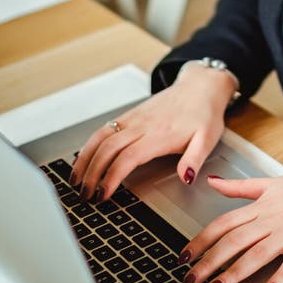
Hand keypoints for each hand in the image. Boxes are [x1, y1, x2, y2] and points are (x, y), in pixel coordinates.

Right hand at [69, 64, 236, 199]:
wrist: (200, 87)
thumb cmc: (203, 114)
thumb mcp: (208, 138)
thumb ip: (195, 159)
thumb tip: (186, 178)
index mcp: (159, 134)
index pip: (127, 157)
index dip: (111, 177)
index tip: (102, 195)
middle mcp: (141, 125)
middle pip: (107, 148)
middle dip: (92, 173)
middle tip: (84, 195)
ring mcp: (133, 119)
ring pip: (100, 137)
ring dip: (84, 158)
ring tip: (74, 180)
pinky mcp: (129, 115)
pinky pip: (103, 129)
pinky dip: (89, 145)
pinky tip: (82, 159)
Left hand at [178, 158, 282, 282]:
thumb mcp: (270, 183)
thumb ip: (240, 187)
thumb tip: (212, 181)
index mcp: (260, 206)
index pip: (223, 224)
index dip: (201, 241)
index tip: (183, 257)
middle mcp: (271, 219)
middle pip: (233, 241)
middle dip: (208, 263)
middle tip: (189, 282)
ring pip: (257, 253)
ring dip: (235, 273)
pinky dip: (282, 275)